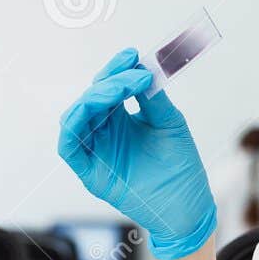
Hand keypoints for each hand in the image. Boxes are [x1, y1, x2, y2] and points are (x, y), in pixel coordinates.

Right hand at [57, 48, 217, 259]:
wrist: (188, 205)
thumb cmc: (181, 166)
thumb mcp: (169, 123)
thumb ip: (153, 98)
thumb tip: (142, 68)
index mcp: (121, 120)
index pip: (109, 88)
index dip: (117, 70)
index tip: (133, 55)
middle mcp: (104, 133)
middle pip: (91, 98)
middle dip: (110, 81)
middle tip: (134, 73)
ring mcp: (95, 152)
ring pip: (76, 117)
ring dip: (94, 98)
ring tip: (120, 88)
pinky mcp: (90, 173)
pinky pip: (69, 145)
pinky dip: (75, 124)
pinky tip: (95, 108)